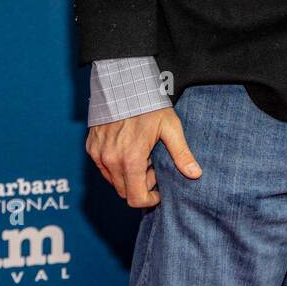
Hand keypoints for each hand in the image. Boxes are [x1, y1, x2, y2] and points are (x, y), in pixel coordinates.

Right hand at [86, 109, 201, 207]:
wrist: (124, 85)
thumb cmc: (149, 106)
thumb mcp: (171, 128)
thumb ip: (181, 154)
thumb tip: (195, 174)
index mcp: (130, 160)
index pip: (136, 198)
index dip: (149, 200)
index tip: (159, 191)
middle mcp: (110, 161)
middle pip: (125, 191)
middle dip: (141, 184)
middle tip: (153, 163)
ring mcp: (98, 154)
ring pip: (114, 181)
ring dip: (128, 175)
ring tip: (142, 153)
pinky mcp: (91, 148)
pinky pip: (103, 168)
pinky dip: (116, 165)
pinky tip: (128, 148)